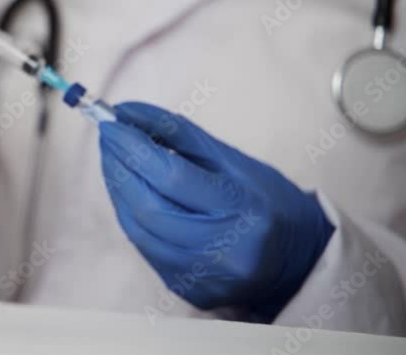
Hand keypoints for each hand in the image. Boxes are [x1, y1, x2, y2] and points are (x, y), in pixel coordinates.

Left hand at [98, 102, 333, 320]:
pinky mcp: (189, 291)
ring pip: (138, 230)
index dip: (134, 148)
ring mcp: (204, 276)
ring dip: (118, 191)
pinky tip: (129, 193)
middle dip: (119, 168)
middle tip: (108, 139)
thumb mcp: (232, 160)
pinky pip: (145, 249)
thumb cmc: (266, 200)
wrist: (298, 261)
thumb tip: (127, 113)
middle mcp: (223, 250)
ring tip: (114, 161)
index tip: (111, 123)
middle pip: (148, 206)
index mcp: (243, 209)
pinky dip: (131, 216)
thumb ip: (178, 133)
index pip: (171, 176)